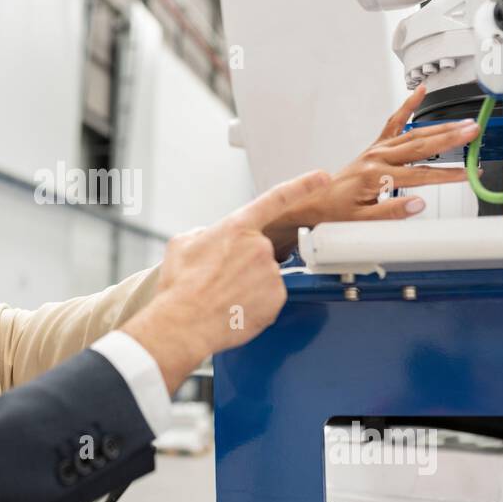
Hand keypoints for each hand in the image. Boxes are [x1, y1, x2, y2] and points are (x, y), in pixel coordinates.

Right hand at [122, 180, 316, 389]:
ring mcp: (271, 274)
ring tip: (222, 296)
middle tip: (218, 279)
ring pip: (264, 276)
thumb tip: (208, 238)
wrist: (184, 323)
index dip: (303, 185)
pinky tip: (233, 307)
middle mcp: (259, 247)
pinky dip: (254, 304)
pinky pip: (269, 298)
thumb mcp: (181, 245)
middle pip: (258, 250)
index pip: (276, 198)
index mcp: (237, 228)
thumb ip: (202, 233)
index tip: (322, 178)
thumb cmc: (180, 287)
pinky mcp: (277, 299)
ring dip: (247, 285)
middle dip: (242, 263)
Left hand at [260, 85, 479, 256]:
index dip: (446, 175)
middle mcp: (376, 157)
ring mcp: (376, 149)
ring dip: (440, 128)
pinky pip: (394, 123)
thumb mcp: (364, 221)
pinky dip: (407, 106)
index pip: (419, 175)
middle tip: (473, 132)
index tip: (467, 174)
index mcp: (375, 176)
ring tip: (464, 122)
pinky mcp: (375, 146)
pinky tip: (420, 92)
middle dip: (450, 138)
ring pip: (413, 134)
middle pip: (420, 146)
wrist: (316, 202)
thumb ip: (392, 213)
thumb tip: (419, 205)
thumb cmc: (337, 212)